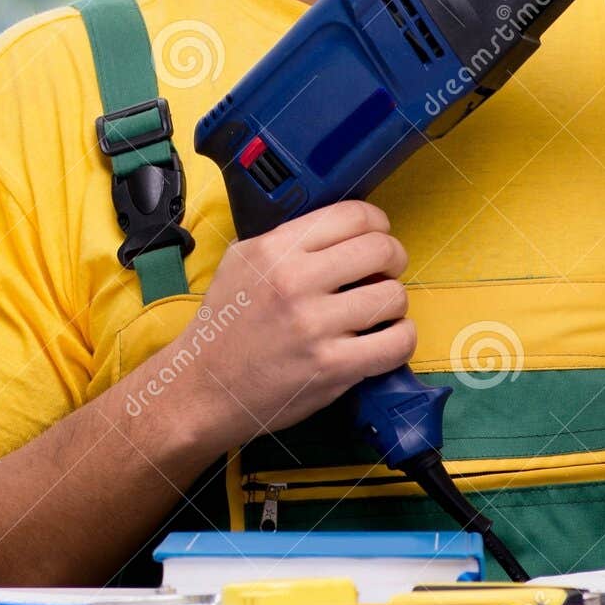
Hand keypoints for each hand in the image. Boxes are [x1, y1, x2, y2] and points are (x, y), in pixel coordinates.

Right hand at [180, 200, 414, 449]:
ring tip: (379, 310)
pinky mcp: (330, 367)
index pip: (353, 215)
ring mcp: (314, 326)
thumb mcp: (241, 261)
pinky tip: (386, 338)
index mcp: (276, 250)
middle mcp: (296, 282)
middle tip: (387, 270)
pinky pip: (396, 343)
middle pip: (381, 250)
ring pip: (393, 296)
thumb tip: (338, 228)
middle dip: (394, 258)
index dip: (377, 222)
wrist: (203, 388)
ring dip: (394, 301)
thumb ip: (287, 239)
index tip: (378, 234)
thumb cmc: (224, 326)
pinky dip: (401, 338)